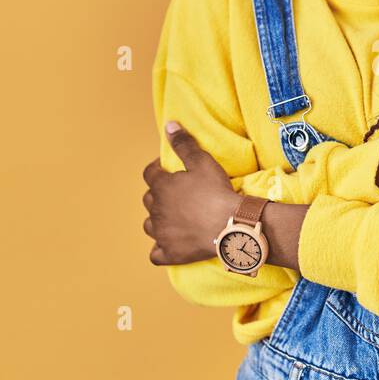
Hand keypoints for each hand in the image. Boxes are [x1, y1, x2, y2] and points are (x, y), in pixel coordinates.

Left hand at [143, 121, 239, 265]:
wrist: (229, 225)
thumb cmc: (216, 192)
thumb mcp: (202, 162)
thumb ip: (184, 144)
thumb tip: (170, 125)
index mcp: (161, 187)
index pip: (149, 174)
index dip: (158, 169)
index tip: (170, 170)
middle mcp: (156, 210)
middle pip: (149, 199)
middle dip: (159, 194)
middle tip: (178, 193)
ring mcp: (161, 233)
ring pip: (150, 225)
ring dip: (158, 220)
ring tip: (174, 217)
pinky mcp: (169, 253)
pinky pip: (155, 254)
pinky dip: (160, 249)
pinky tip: (169, 245)